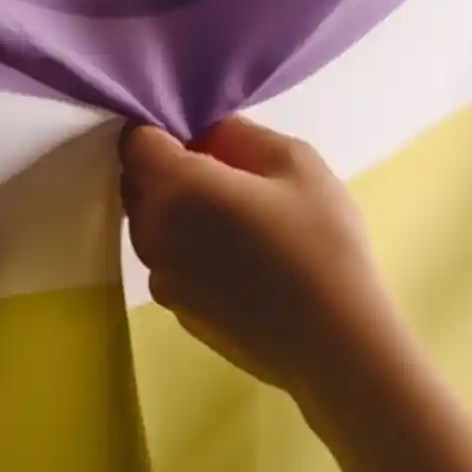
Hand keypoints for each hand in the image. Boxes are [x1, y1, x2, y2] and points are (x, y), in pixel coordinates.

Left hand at [119, 117, 402, 396]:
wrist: (336, 344)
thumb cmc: (322, 244)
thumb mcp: (296, 164)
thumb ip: (241, 135)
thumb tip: (210, 131)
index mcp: (174, 189)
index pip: (135, 139)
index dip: (164, 127)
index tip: (205, 134)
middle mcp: (153, 235)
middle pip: (138, 185)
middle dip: (169, 169)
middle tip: (231, 174)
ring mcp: (163, 281)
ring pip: (154, 228)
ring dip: (181, 213)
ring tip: (241, 222)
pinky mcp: (180, 315)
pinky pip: (173, 265)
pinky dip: (193, 252)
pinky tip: (243, 264)